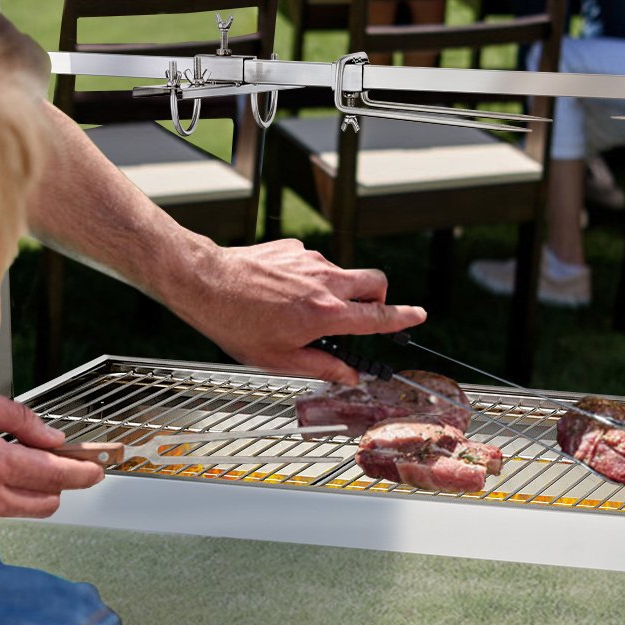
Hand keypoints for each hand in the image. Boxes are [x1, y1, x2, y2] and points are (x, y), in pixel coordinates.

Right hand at [0, 386, 104, 518]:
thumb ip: (17, 418)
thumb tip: (52, 435)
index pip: (54, 475)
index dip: (84, 472)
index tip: (99, 468)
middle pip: (44, 503)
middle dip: (66, 486)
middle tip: (79, 465)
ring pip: (19, 511)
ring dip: (40, 494)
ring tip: (49, 467)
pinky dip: (11, 495)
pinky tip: (11, 472)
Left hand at [167, 238, 426, 382]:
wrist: (205, 283)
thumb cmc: (237, 324)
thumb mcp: (280, 359)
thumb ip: (321, 366)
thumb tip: (348, 375)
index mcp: (326, 314)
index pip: (378, 317)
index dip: (403, 317)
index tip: (419, 315)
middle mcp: (325, 282)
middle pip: (376, 282)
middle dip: (380, 297)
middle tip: (361, 315)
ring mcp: (311, 261)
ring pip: (344, 274)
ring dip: (339, 291)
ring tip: (303, 310)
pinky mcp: (295, 249)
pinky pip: (315, 264)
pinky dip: (310, 278)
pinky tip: (282, 293)